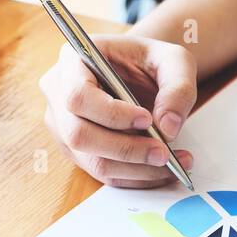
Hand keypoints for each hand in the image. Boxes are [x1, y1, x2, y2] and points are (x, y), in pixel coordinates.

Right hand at [39, 34, 196, 187]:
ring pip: (92, 161)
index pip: (78, 95)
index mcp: (73, 59)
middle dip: (125, 149)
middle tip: (164, 153)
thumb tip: (168, 128)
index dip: (111, 113)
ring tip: (173, 163)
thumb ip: (177, 88)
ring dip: (135, 169)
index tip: (147, 119)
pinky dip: (136, 177)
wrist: (141, 70)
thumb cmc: (151, 60)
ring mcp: (63, 125)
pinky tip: (163, 169)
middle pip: (78, 135)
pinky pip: (103, 173)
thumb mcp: (174, 60)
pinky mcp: (76, 150)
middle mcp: (59, 93)